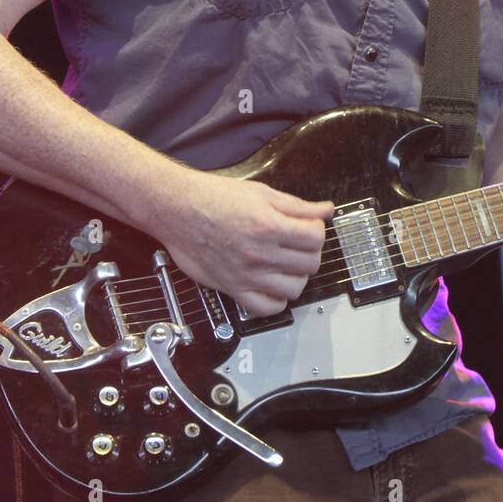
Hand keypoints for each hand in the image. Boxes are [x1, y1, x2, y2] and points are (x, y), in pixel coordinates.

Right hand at [156, 169, 333, 317]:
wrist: (177, 209)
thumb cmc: (212, 197)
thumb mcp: (260, 193)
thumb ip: (297, 206)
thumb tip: (325, 210)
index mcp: (268, 226)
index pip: (316, 239)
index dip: (317, 231)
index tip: (309, 228)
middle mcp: (260, 254)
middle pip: (310, 264)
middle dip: (310, 252)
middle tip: (299, 244)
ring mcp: (247, 275)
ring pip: (294, 289)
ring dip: (296, 276)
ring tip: (287, 264)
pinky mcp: (232, 289)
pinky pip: (266, 308)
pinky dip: (276, 300)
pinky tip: (273, 284)